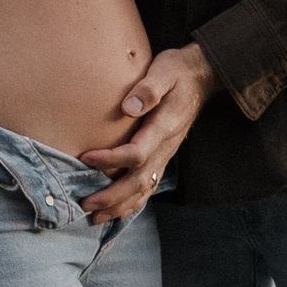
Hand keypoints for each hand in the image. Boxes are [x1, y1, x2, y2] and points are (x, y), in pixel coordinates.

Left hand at [78, 42, 214, 223]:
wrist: (201, 77)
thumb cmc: (178, 71)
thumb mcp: (165, 70)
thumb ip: (149, 88)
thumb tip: (128, 107)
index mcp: (164, 127)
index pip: (137, 153)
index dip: (111, 159)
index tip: (85, 157)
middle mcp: (166, 147)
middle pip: (139, 180)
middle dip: (112, 196)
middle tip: (85, 203)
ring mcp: (166, 155)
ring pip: (144, 189)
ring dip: (120, 206)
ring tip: (95, 217)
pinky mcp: (163, 157)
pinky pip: (149, 186)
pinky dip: (133, 203)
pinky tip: (116, 211)